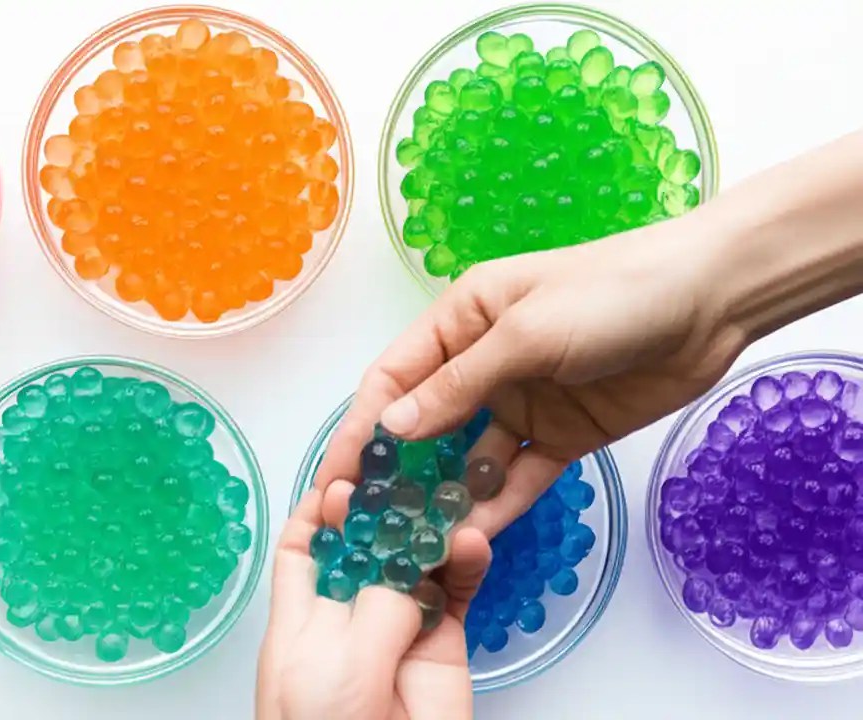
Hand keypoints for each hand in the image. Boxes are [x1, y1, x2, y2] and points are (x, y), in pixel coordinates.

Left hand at [257, 480, 490, 719]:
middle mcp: (350, 609)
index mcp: (303, 610)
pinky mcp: (442, 644)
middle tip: (406, 445)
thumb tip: (412, 568)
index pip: (308, 539)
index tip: (345, 456)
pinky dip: (467, 562)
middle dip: (382, 492)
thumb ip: (376, 605)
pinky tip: (473, 538)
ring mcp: (398, 623)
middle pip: (367, 537)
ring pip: (418, 556)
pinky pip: (456, 591)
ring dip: (432, 518)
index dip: (323, 498)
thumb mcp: (335, 655)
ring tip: (448, 479)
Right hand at [316, 214, 747, 535]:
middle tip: (364, 525)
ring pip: (466, 460)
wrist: (711, 301)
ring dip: (443, 498)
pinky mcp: (561, 438)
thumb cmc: (610, 293)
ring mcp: (521, 404)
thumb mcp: (524, 333)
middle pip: (423, 426)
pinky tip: (470, 539)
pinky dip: (495, 506)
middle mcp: (481, 364)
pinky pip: (518, 478)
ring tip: (413, 543)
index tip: (336, 478)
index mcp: (459, 321)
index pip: (393, 379)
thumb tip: (390, 430)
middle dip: (393, 473)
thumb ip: (457, 385)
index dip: (361, 428)